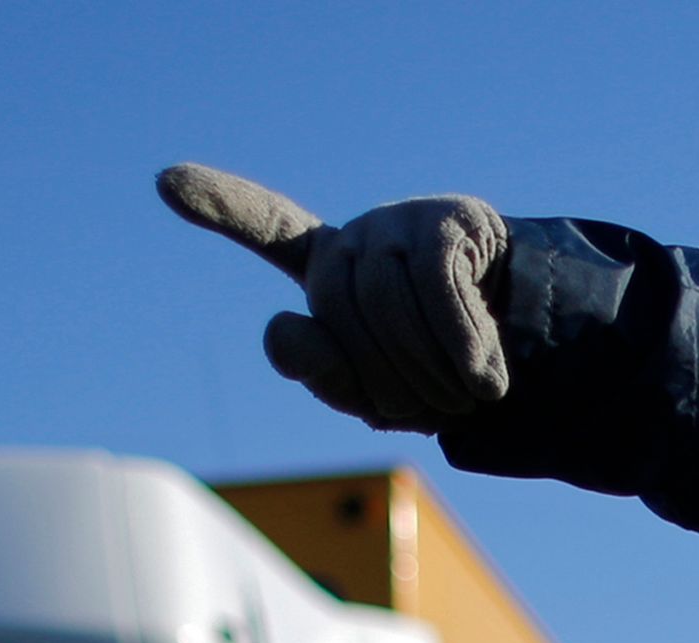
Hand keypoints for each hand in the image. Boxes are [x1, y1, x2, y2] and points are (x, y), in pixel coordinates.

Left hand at [157, 165, 510, 430]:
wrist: (534, 362)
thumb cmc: (437, 377)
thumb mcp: (371, 393)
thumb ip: (320, 372)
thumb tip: (281, 326)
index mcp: (330, 270)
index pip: (271, 228)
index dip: (223, 204)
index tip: (165, 180)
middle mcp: (359, 238)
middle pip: (338, 313)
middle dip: (387, 380)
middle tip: (433, 406)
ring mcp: (402, 224)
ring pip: (385, 307)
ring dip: (430, 373)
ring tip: (466, 393)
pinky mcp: (451, 223)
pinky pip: (435, 291)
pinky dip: (461, 347)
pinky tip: (486, 377)